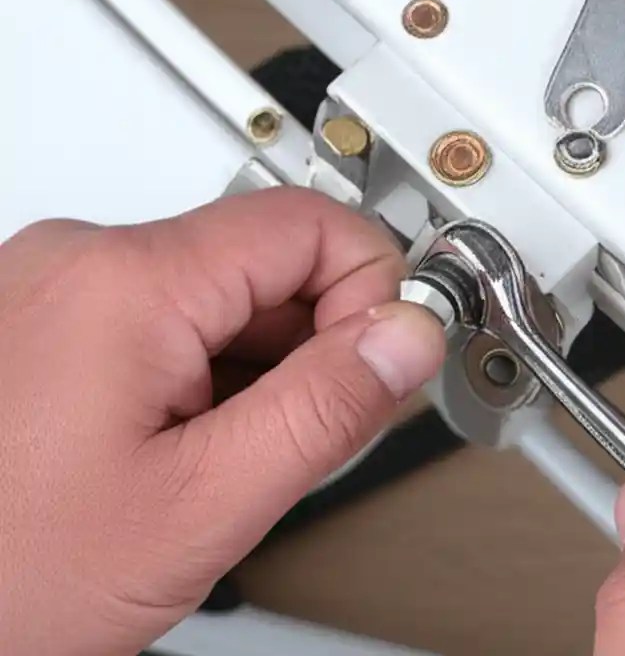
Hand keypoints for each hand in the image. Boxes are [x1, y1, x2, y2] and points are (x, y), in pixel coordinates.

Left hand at [0, 189, 445, 654]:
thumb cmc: (6, 577)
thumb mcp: (203, 504)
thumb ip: (326, 410)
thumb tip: (407, 337)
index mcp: (123, 283)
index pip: (313, 227)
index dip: (373, 295)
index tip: (383, 364)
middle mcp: (79, 261)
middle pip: (268, 261)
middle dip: (314, 346)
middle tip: (302, 437)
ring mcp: (52, 289)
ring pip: (222, 298)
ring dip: (257, 372)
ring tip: (224, 460)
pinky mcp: (42, 321)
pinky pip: (166, 322)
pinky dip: (203, 379)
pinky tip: (183, 450)